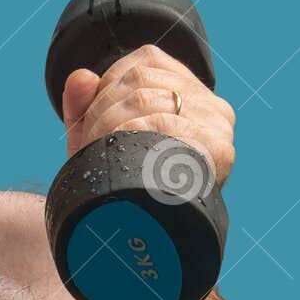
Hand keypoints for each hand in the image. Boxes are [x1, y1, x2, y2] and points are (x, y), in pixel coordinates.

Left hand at [59, 44, 234, 189]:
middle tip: (89, 141)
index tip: (91, 119)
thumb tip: (80, 77)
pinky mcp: (218, 149)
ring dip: (110, 124)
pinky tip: (125, 155)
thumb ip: (84, 106)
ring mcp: (218, 126)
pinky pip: (163, 125)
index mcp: (190, 91)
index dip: (109, 84)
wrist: (148, 238)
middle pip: (141, 80)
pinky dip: (132, 135)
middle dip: (102, 108)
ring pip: (146, 98)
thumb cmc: (125, 185)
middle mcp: (211, 105)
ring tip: (102, 151)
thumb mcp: (98, 143)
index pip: (146, 61)